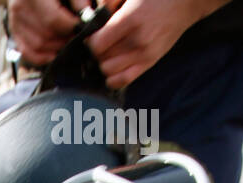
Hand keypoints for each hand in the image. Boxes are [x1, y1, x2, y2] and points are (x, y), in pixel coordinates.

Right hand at [8, 0, 78, 64]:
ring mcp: (14, 20)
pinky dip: (41, 57)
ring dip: (55, 48)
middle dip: (64, 39)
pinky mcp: (13, 30)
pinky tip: (54, 54)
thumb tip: (87, 14)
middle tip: (77, 36)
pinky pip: (26, 51)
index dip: (71, 27)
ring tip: (67, 41)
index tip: (83, 27)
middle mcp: (20, 7)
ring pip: (37, 46)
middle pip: (46, 35)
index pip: (53, 20)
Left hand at [88, 0, 215, 86]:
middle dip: (96, 52)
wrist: (188, 1)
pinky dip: (113, 77)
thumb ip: (110, 3)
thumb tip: (93, 18)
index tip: (91, 34)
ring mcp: (145, 55)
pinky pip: (123, 80)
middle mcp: (138, 41)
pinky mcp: (150, 62)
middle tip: (100, 42)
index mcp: (131, 20)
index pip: (97, 45)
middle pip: (101, 59)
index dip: (89, 41)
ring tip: (108, 52)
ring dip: (104, 63)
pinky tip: (114, 65)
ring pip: (109, 72)